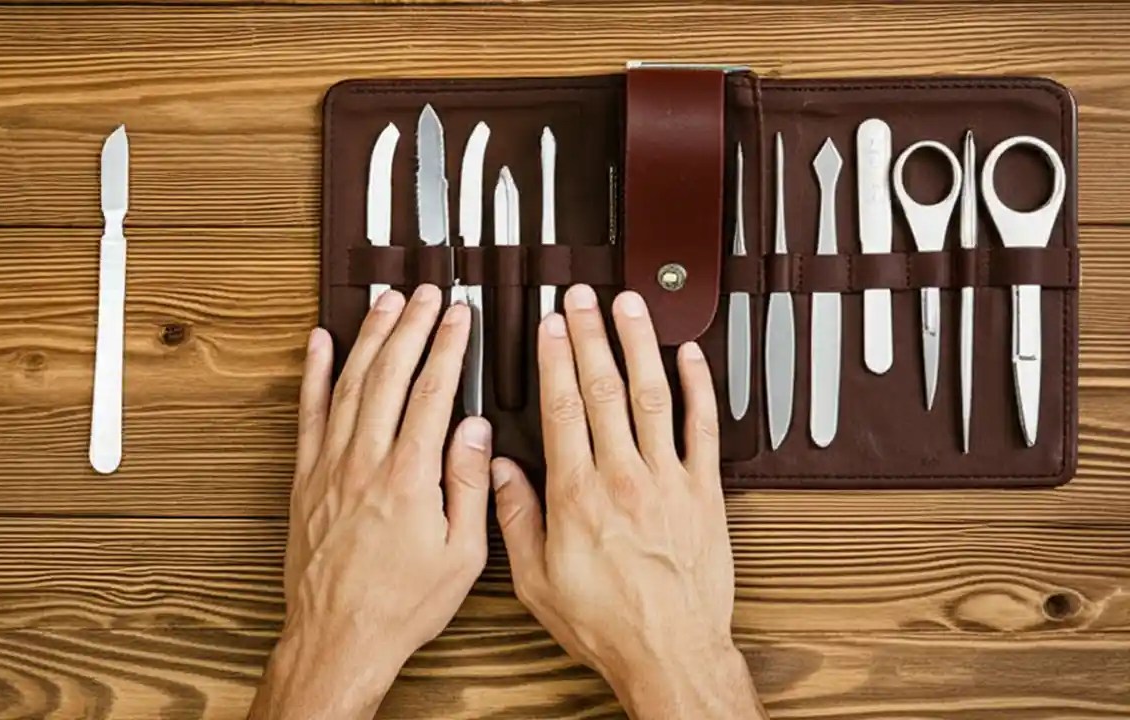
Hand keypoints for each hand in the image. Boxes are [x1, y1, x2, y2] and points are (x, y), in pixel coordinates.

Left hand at [250, 285, 491, 719]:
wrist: (338, 636)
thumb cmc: (401, 603)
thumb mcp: (462, 555)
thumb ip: (470, 487)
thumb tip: (476, 433)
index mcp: (409, 478)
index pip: (432, 392)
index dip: (448, 346)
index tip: (459, 317)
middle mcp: (365, 463)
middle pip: (389, 375)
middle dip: (411, 327)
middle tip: (426, 294)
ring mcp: (330, 466)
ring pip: (349, 384)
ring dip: (369, 338)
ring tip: (387, 303)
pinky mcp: (305, 478)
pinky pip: (308, 413)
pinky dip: (313, 373)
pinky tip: (320, 343)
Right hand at [491, 285, 765, 719]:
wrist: (670, 653)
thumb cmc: (607, 623)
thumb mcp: (537, 581)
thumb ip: (516, 519)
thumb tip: (501, 470)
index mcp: (578, 495)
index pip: (563, 408)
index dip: (555, 359)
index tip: (550, 326)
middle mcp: (624, 477)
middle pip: (605, 389)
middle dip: (591, 336)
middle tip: (584, 298)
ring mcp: (669, 480)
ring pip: (653, 395)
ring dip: (640, 345)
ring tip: (631, 306)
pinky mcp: (704, 492)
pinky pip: (703, 428)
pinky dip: (699, 387)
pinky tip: (690, 355)